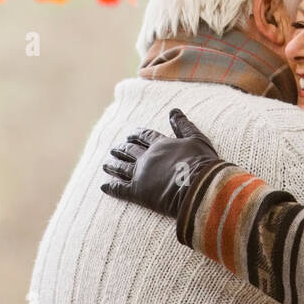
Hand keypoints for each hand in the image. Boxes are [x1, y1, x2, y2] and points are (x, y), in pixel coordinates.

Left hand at [100, 108, 220, 219]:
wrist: (197, 186)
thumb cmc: (201, 163)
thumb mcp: (196, 138)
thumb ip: (183, 125)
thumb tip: (173, 110)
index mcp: (160, 144)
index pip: (145, 136)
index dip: (137, 135)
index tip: (130, 135)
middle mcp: (147, 157)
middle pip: (130, 151)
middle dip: (122, 149)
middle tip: (114, 149)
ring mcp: (140, 174)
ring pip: (121, 168)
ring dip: (113, 165)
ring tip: (105, 164)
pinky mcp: (137, 192)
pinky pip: (120, 189)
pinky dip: (111, 187)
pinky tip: (103, 186)